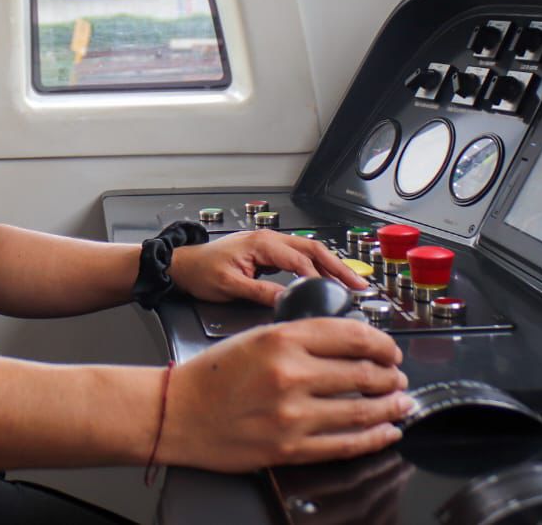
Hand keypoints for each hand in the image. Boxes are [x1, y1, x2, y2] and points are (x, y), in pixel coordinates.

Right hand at [160, 318, 412, 470]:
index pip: (352, 335)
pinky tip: (387, 432)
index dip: (382, 343)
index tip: (390, 349)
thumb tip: (348, 344)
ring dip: (390, 407)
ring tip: (401, 402)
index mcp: (282, 339)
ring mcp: (292, 415)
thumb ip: (300, 337)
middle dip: (391, 376)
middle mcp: (290, 375)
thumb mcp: (256, 336)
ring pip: (361, 411)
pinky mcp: (290, 448)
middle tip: (399, 376)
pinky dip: (374, 438)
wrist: (178, 412)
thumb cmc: (212, 375)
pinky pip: (346, 445)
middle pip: (363, 372)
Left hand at [170, 229, 363, 306]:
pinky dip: (317, 267)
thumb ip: (260, 293)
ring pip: (309, 251)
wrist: (183, 265)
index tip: (337, 293)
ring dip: (331, 266)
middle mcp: (269, 239)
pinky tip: (326, 280)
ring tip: (351, 283)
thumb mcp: (230, 286)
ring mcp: (270, 244)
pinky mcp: (268, 252)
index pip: (300, 260)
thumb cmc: (201, 272)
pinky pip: (299, 256)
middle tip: (359, 285)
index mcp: (262, 244)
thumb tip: (287, 302)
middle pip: (313, 249)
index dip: (320, 277)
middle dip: (338, 267)